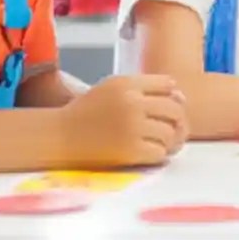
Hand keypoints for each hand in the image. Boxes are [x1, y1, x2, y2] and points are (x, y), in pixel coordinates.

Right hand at [59, 74, 189, 167]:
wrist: (58, 137)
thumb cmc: (86, 113)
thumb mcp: (111, 88)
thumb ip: (143, 88)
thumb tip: (180, 96)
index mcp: (127, 84)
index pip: (168, 85)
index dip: (172, 97)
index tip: (166, 108)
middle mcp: (132, 103)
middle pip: (175, 109)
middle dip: (177, 120)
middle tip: (171, 129)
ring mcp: (132, 128)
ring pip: (171, 133)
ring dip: (170, 140)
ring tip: (161, 143)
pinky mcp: (130, 151)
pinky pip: (160, 153)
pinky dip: (159, 155)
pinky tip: (149, 153)